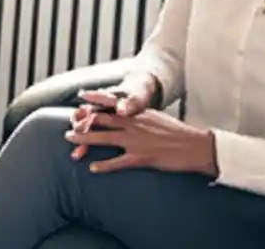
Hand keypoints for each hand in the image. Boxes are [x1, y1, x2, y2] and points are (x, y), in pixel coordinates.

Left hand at [64, 109, 217, 176]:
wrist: (196, 146)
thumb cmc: (177, 132)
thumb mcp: (156, 117)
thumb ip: (139, 115)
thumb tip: (127, 114)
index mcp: (138, 112)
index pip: (111, 103)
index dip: (94, 100)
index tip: (80, 97)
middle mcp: (134, 123)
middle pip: (102, 120)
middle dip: (83, 122)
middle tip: (69, 124)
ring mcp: (136, 140)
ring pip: (104, 138)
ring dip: (85, 140)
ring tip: (70, 140)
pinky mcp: (141, 157)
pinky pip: (118, 162)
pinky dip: (104, 165)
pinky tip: (93, 168)